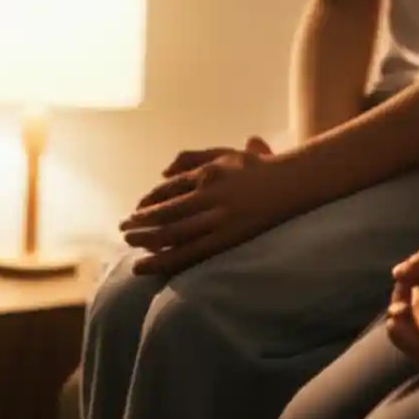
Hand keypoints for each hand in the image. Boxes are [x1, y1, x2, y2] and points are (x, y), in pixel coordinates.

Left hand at [120, 137, 298, 274]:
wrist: (295, 183)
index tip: (135, 211)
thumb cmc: (259, 168)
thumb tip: (163, 170)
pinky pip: (191, 252)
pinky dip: (166, 259)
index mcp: (207, 172)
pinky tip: (148, 265)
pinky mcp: (228, 238)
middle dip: (140, 222)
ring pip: (172, 232)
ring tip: (129, 245)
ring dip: (146, 240)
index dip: (147, 202)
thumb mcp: (225, 153)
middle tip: (122, 229)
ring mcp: (218, 217)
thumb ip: (193, 156)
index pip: (167, 190)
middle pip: (164, 211)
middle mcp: (209, 193)